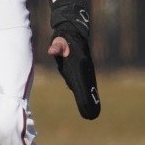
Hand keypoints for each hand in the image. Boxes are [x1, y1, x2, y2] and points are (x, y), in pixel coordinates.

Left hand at [49, 0, 100, 119]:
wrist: (73, 29)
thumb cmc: (64, 36)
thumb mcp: (59, 39)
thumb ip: (57, 46)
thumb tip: (52, 50)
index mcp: (80, 64)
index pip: (82, 83)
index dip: (84, 95)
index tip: (87, 105)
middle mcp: (85, 68)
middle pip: (87, 88)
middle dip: (89, 101)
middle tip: (91, 116)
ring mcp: (85, 69)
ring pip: (87, 86)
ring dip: (88, 98)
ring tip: (91, 114)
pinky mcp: (82, 69)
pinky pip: (83, 83)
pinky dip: (84, 93)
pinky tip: (85, 103)